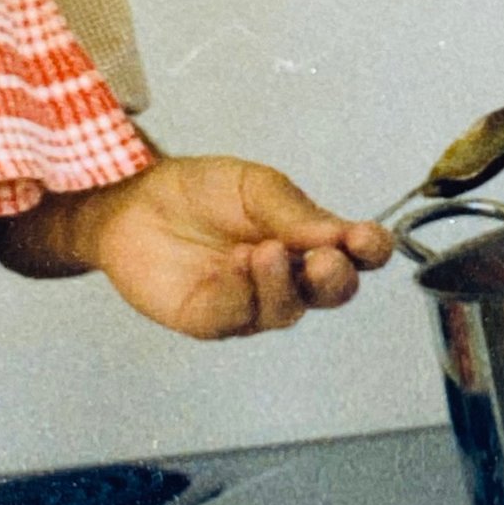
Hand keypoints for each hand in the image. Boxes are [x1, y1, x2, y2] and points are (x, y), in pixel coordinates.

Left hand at [0, 156, 394, 339]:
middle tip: (325, 259)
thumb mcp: (254, 186)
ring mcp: (253, 301)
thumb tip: (340, 233)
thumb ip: (294, 212)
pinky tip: (231, 268)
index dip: (371, 249)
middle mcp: (291, 275)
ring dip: (281, 283)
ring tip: (259, 252)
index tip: (363, 238)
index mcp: (312, 239)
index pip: (360, 253)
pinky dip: (239, 293)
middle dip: (336, 279)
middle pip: (335, 292)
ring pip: (287, 310)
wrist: (132, 199)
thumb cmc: (200, 190)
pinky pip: (236, 316)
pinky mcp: (212, 318)